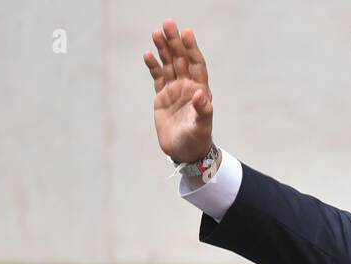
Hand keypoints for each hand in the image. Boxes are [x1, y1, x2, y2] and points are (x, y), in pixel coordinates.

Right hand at [143, 19, 213, 163]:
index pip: (196, 64)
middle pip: (181, 59)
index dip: (192, 49)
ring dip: (163, 49)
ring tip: (156, 32)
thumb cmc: (197, 140)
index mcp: (200, 91)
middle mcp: (188, 87)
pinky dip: (153, 66)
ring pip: (168, 65)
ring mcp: (175, 91)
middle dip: (175, 42)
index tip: (187, 32)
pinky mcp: (163, 97)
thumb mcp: (202, 127)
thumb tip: (201, 94)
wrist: (185, 153)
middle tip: (168, 23)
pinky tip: (148, 54)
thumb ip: (203, 110)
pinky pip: (158, 77)